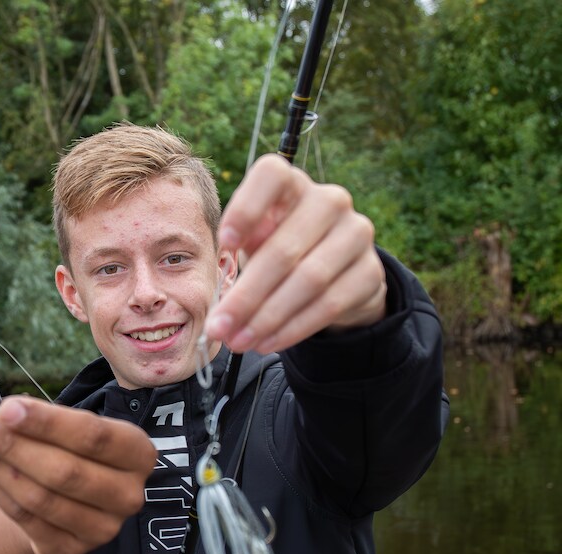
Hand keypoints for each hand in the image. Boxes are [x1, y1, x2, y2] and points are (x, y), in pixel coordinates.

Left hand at [0, 397, 154, 553]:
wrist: (62, 497)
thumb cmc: (68, 449)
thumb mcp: (67, 427)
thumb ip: (41, 418)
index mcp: (138, 454)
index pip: (93, 436)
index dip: (46, 422)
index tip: (6, 408)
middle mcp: (128, 495)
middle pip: (66, 471)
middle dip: (15, 446)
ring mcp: (102, 529)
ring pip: (41, 498)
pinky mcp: (70, 551)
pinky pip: (24, 519)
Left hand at [206, 154, 386, 353]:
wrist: (336, 270)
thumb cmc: (279, 245)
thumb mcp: (256, 240)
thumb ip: (238, 251)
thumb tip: (219, 292)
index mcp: (292, 183)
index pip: (272, 175)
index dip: (246, 208)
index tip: (224, 244)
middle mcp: (329, 201)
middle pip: (284, 249)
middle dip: (246, 295)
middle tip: (218, 326)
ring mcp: (356, 234)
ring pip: (308, 281)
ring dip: (267, 318)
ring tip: (239, 341)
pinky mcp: (370, 270)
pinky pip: (329, 304)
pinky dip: (293, 328)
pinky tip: (267, 342)